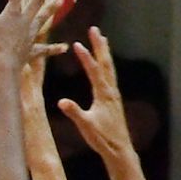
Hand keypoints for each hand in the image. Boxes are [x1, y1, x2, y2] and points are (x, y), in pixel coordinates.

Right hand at [0, 0, 66, 74]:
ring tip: (62, 0)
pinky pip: (44, 50)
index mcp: (12, 14)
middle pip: (37, 1)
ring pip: (43, 20)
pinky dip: (54, 48)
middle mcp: (25, 22)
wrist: (3, 70)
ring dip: (51, 9)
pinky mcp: (31, 53)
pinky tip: (64, 47)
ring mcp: (30, 37)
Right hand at [55, 29, 137, 164]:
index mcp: (103, 94)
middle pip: (106, 63)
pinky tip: (104, 65)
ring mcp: (114, 94)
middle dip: (100, 45)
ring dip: (105, 52)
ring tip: (102, 39)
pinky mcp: (114, 99)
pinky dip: (106, 65)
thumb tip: (61, 101)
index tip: (78, 43)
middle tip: (95, 30)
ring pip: (110, 68)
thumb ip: (74, 112)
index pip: (94, 70)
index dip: (86, 57)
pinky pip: (110, 76)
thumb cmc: (102, 138)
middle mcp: (111, 90)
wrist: (119, 149)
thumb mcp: (85, 126)